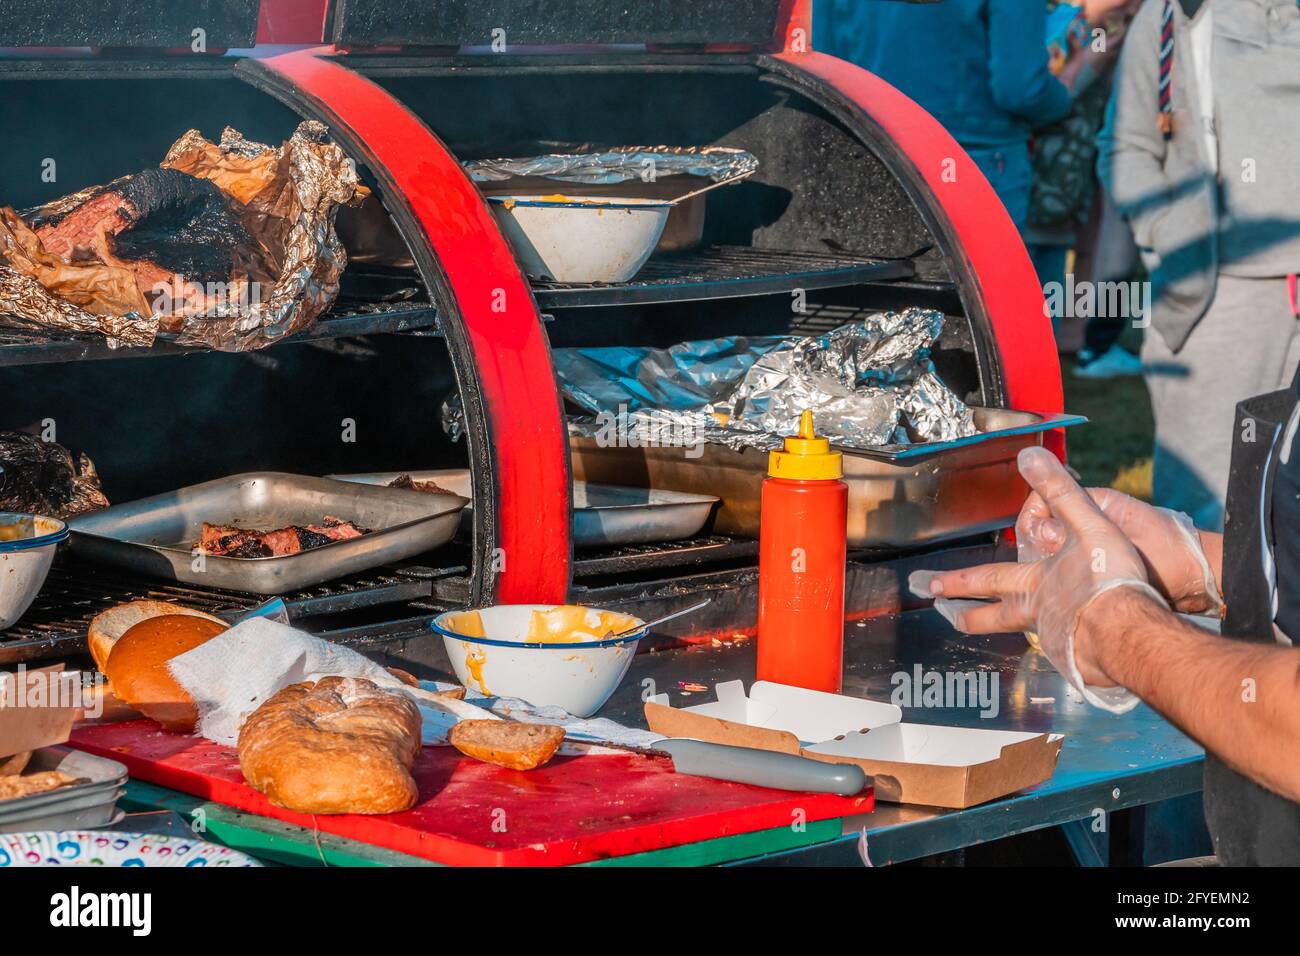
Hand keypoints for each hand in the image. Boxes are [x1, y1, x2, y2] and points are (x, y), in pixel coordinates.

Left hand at [910, 447, 1163, 708]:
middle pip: (990, 619)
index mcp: (1032, 586)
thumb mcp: (1087, 525)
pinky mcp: (1081, 667)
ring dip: (1011, 631)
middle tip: (942, 612)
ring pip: (1026, 636)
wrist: (1133, 637)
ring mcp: (1057, 644)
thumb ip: (1060, 492)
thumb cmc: (1110, 582)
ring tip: (1004, 631)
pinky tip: (1073, 651)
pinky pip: (1067, 655)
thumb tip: (1029, 456)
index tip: (929, 585)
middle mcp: (1037, 617)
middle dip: (962, 614)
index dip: (955, 581)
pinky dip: (1065, 650)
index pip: (984, 579)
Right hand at [1016, 487, 1220, 614]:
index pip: (1046, 500)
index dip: (1034, 520)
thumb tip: (1043, 534)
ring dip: (1047, 563)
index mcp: (1099, 504)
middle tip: (1037, 566)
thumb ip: (1080, 536)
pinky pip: (1069, 566)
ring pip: (1055, 549)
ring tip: (1044, 583)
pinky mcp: (1102, 565)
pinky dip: (1060, 577)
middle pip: (1047, 526)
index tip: (1035, 542)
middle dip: (1036, 545)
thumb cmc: (1171, 558)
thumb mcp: (1122, 542)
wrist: (1201, 581)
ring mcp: (1098, 543)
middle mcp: (1095, 521)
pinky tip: (1058, 593)